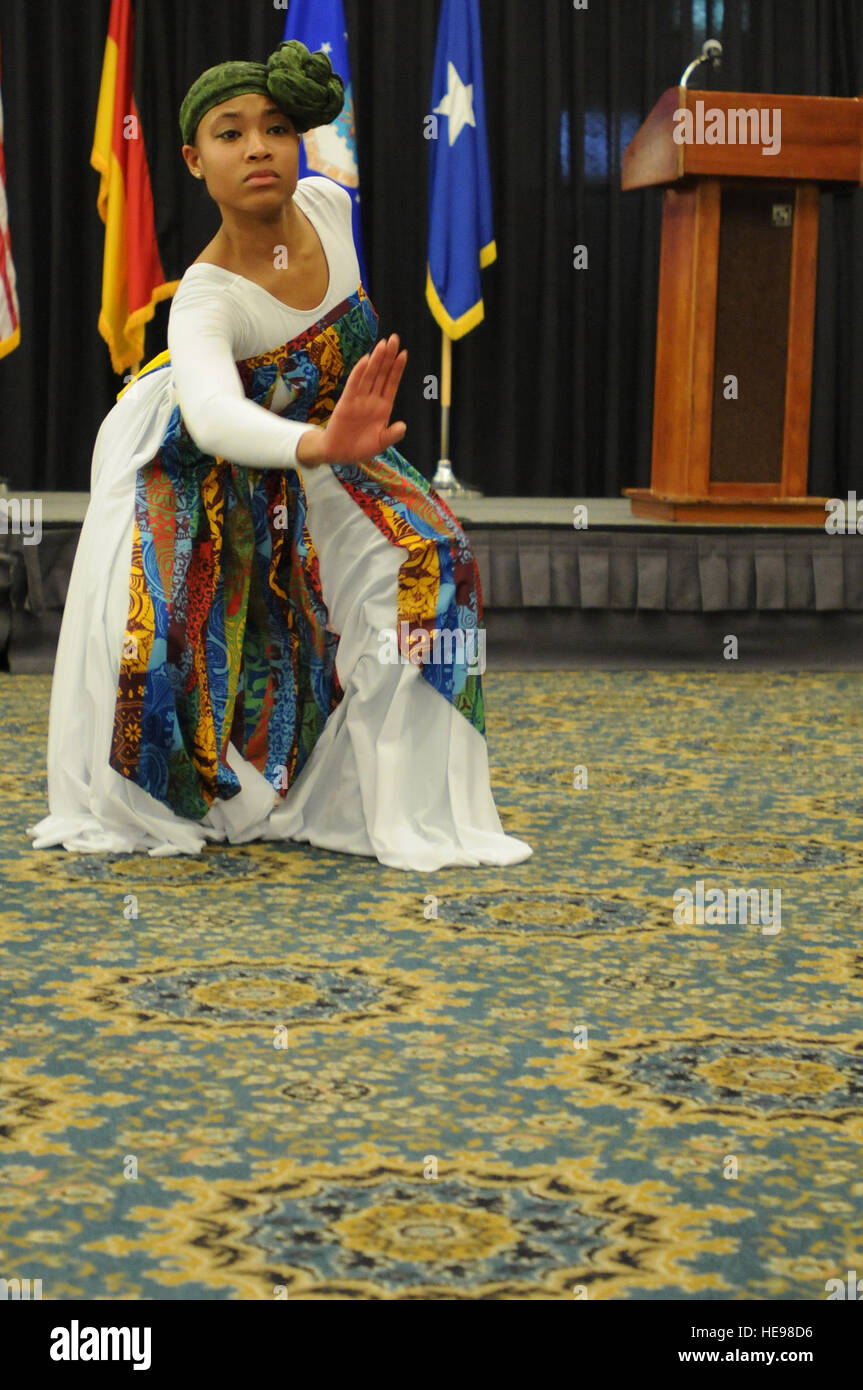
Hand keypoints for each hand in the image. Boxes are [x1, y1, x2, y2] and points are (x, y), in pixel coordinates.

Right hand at [296, 334, 407, 465]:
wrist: (338, 454)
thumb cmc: (360, 448)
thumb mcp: (380, 443)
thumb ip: (392, 435)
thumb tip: (403, 426)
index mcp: (383, 407)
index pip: (392, 383)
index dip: (397, 369)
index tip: (404, 353)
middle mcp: (372, 400)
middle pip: (382, 374)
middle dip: (388, 357)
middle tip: (394, 339)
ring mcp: (359, 400)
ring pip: (370, 376)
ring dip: (376, 360)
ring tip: (383, 344)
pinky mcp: (346, 402)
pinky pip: (354, 385)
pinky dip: (359, 372)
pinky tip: (366, 360)